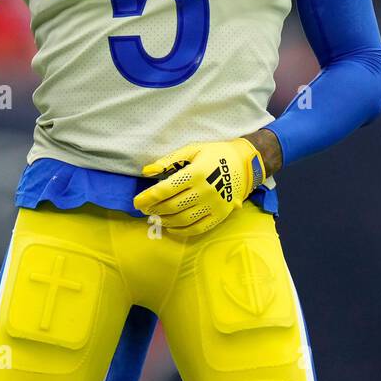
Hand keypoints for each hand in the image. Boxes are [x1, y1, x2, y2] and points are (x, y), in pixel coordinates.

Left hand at [134, 139, 264, 237]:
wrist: (244, 164)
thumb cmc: (215, 154)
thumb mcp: (192, 149)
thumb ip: (169, 160)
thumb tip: (146, 171)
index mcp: (196, 173)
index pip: (166, 189)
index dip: (148, 197)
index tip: (136, 202)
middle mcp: (205, 191)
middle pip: (172, 206)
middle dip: (154, 209)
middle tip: (145, 209)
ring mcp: (213, 205)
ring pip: (183, 219)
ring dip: (165, 220)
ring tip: (156, 217)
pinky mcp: (220, 215)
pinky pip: (198, 228)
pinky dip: (181, 231)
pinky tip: (171, 228)